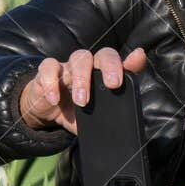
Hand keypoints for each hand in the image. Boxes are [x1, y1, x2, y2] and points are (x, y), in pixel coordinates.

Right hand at [19, 46, 146, 134]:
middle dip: (110, 67)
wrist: (47, 111)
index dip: (130, 60)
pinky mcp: (46, 72)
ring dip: (82, 79)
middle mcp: (89, 66)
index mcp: (103, 74)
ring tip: (82, 102)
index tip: (138, 58)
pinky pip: (48, 67)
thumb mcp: (96, 116)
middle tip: (113, 85)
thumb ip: (109, 117)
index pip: (121, 62)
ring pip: (78, 58)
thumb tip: (125, 131)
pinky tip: (55, 99)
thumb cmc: (76, 110)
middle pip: (102, 55)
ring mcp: (68, 66)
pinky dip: (51, 82)